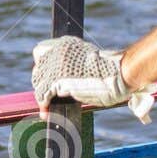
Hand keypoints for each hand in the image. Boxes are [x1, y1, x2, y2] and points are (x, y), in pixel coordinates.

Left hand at [32, 36, 156, 121]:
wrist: (117, 73)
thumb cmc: (112, 70)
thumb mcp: (90, 60)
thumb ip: (76, 64)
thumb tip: (69, 79)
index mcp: (65, 44)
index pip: (41, 52)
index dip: (43, 65)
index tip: (47, 77)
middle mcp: (57, 52)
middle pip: (38, 68)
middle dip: (42, 83)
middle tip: (47, 95)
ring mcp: (56, 65)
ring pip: (39, 82)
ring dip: (43, 95)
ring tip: (46, 107)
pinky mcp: (57, 80)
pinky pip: (43, 94)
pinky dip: (44, 105)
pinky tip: (46, 113)